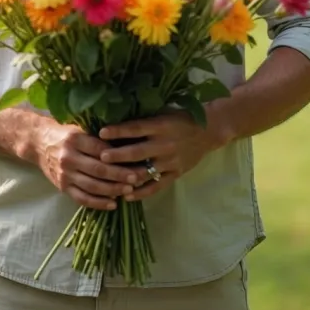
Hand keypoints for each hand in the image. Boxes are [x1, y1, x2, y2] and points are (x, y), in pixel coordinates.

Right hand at [33, 119, 150, 210]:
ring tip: (128, 191)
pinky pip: (82, 198)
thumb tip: (126, 145)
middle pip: (98, 170)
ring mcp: (64, 174)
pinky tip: (112, 203)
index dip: (118, 158)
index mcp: (75, 139)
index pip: (100, 150)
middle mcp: (69, 157)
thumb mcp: (80, 129)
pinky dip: (98, 203)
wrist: (38, 143)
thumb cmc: (65, 134)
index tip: (134, 161)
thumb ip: (98, 138)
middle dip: (119, 176)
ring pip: (92, 186)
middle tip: (135, 178)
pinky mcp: (62, 187)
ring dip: (112, 190)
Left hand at [98, 109, 223, 201]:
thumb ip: (144, 120)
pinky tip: (127, 196)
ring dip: (126, 177)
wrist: (208, 131)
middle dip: (117, 155)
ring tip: (108, 180)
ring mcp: (170, 161)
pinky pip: (156, 186)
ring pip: (144, 172)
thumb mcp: (163, 113)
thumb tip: (116, 118)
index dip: (119, 131)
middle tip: (101, 158)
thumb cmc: (180, 118)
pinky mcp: (175, 173)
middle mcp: (164, 144)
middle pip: (137, 152)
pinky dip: (141, 193)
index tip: (101, 132)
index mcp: (160, 126)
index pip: (136, 128)